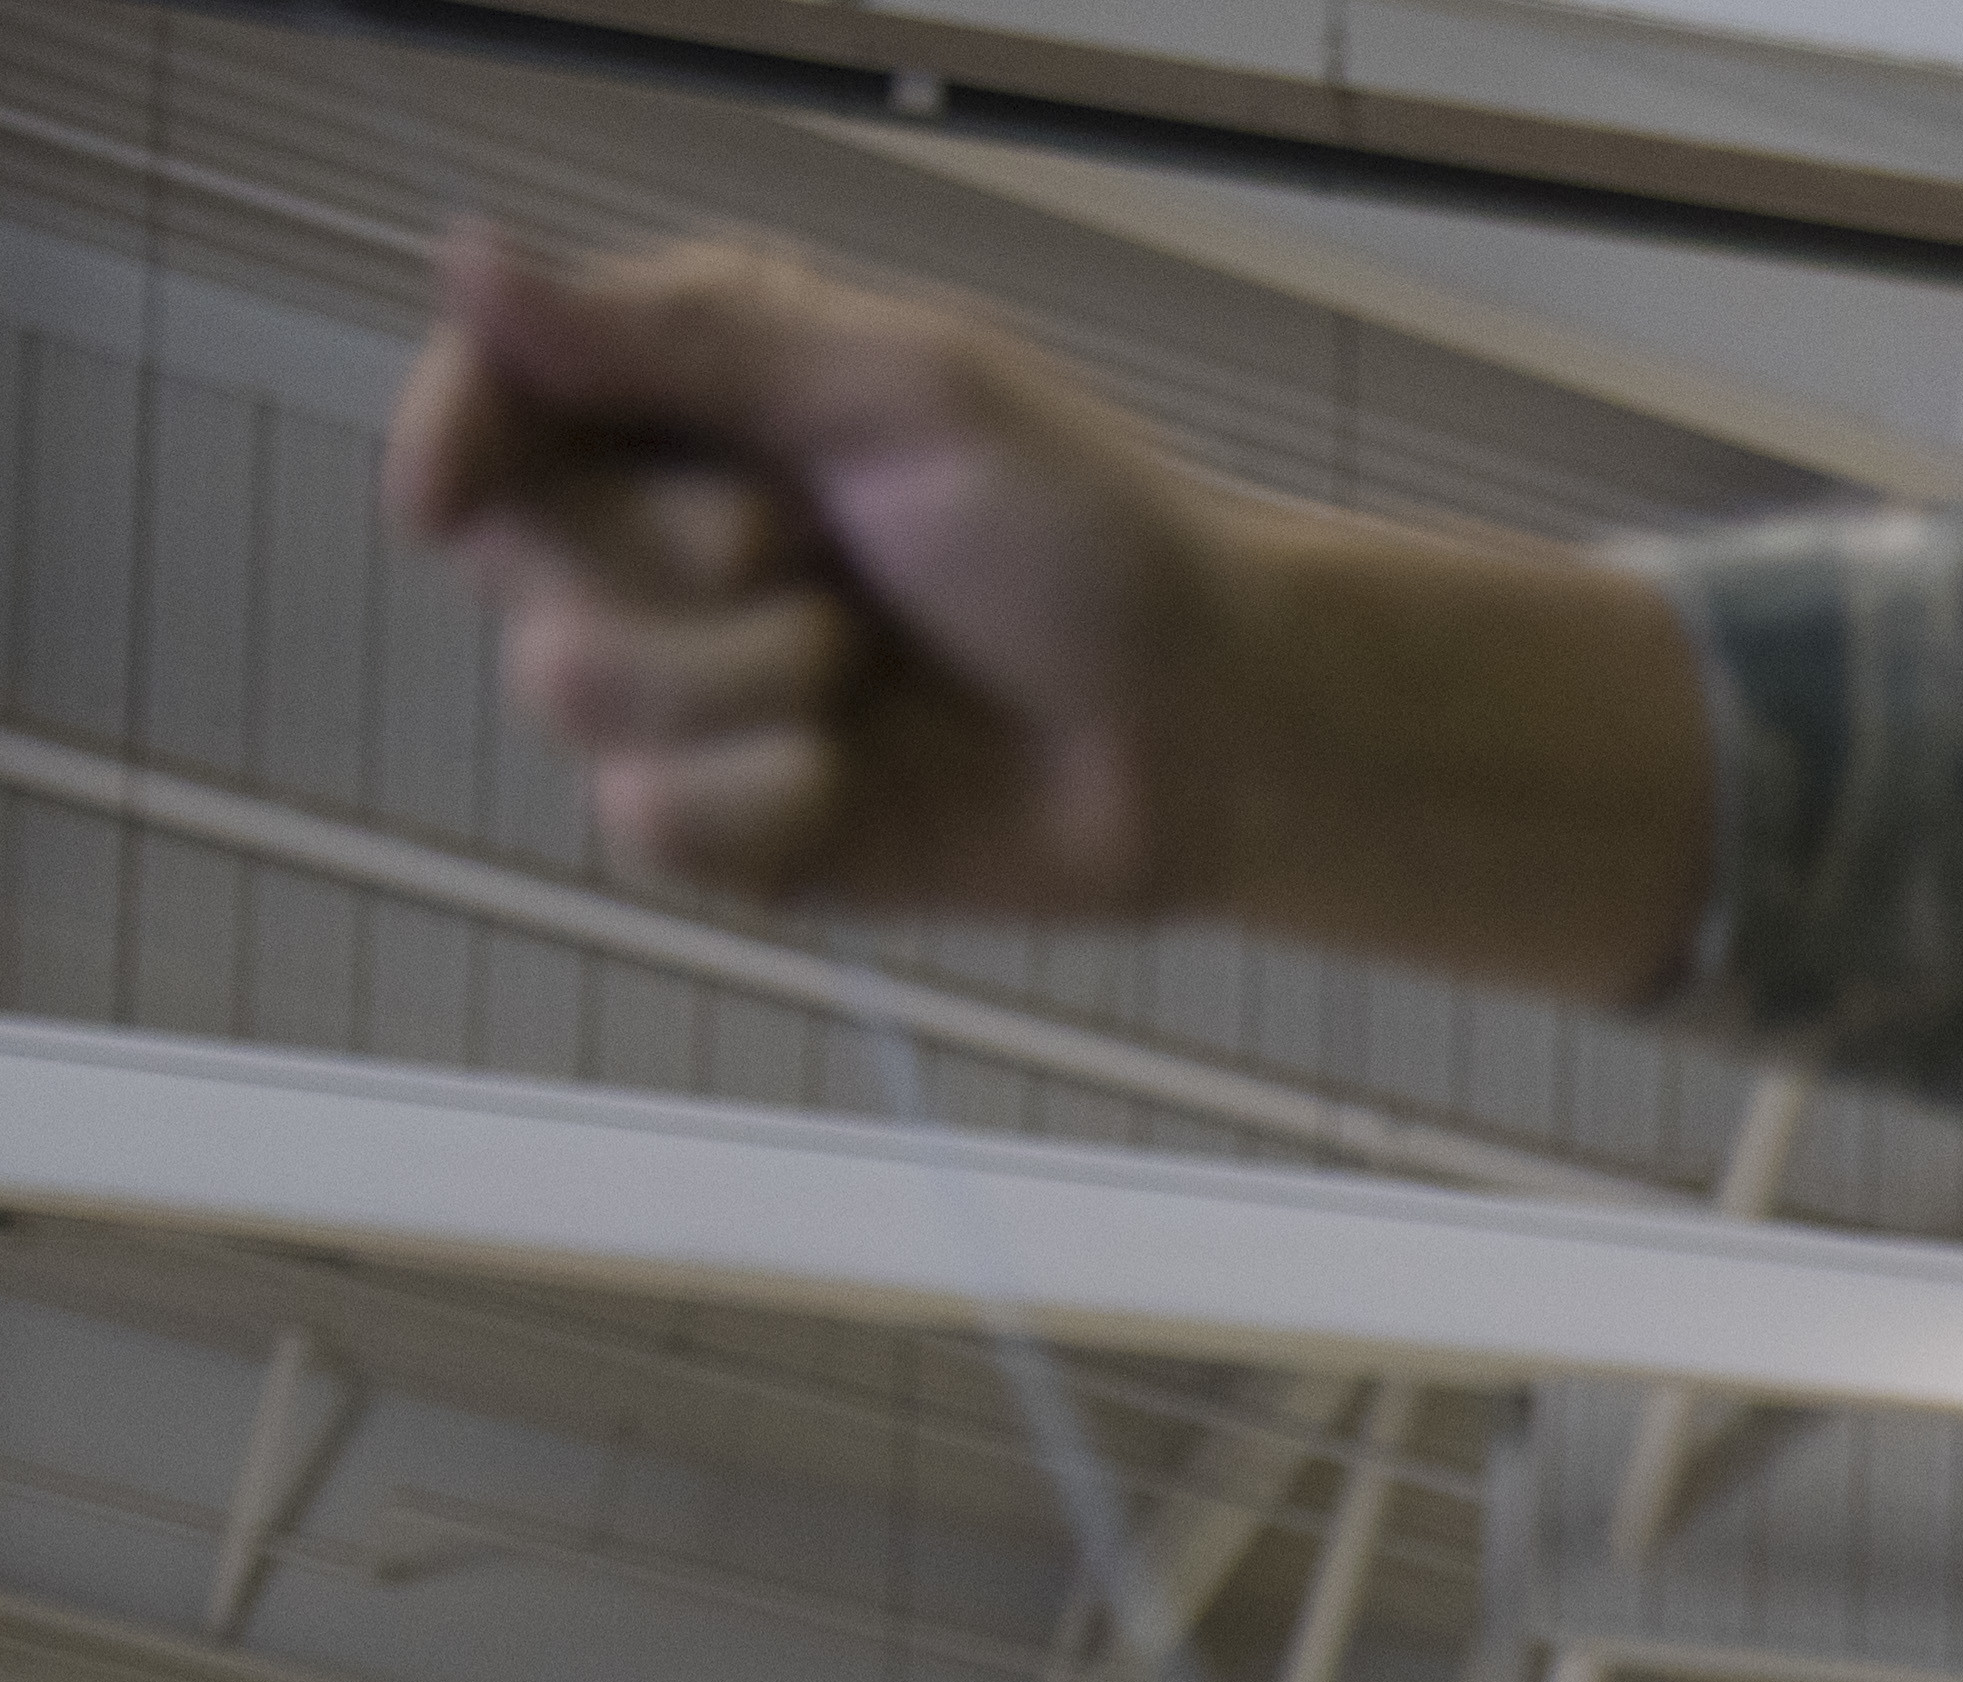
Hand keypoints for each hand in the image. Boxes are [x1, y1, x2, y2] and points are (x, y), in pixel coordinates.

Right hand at [400, 232, 1248, 915]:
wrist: (1208, 731)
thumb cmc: (1091, 542)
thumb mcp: (906, 391)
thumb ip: (687, 337)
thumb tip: (468, 265)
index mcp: (702, 407)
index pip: (498, 403)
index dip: (451, 434)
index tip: (444, 491)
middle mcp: (672, 542)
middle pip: (518, 555)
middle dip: (657, 560)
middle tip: (811, 556)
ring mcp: (700, 689)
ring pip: (567, 688)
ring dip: (724, 678)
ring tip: (861, 667)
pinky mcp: (740, 826)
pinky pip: (643, 826)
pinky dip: (746, 802)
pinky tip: (843, 781)